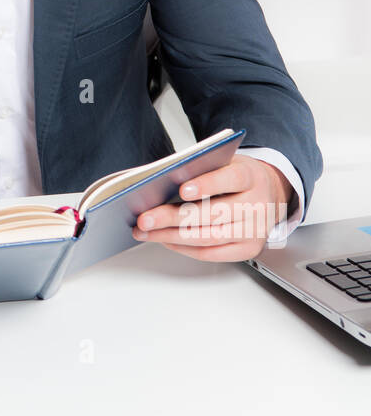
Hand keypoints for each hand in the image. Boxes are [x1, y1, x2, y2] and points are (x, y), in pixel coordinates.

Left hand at [131, 157, 294, 261]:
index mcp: (251, 176)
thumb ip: (202, 168)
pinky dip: (184, 248)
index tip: (182, 190)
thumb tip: (162, 180)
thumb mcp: (226, 163)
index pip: (231, 179)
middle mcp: (257, 205)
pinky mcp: (247, 249)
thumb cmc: (240, 177)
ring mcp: (254, 230)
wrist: (270, 194)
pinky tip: (166, 240)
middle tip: (146, 218)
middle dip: (174, 217)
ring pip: (208, 237)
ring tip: (147, 232)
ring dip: (171, 236)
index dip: (207, 185)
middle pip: (213, 214)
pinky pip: (211, 253)